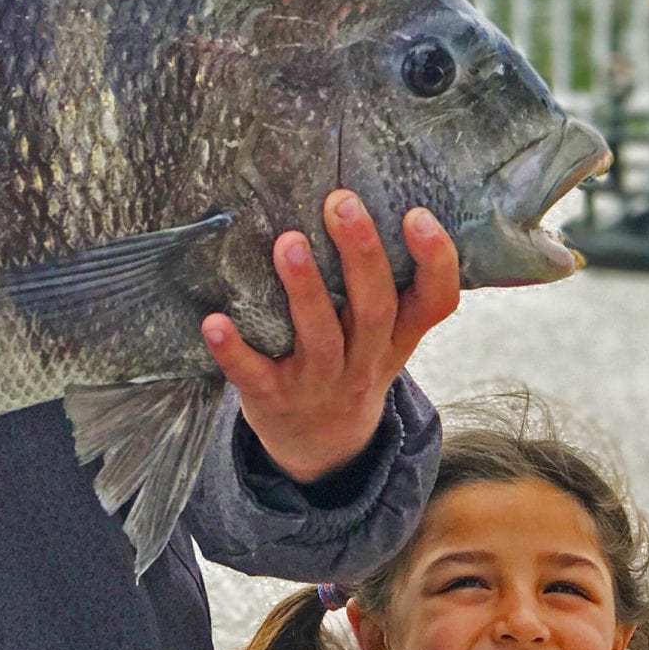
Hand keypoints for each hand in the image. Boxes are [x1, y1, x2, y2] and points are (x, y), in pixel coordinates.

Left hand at [200, 192, 458, 484]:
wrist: (321, 450)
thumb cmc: (349, 366)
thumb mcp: (382, 339)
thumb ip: (380, 285)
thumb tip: (356, 199)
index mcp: (397, 340)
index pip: (434, 303)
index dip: (435, 262)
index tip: (418, 215)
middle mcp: (365, 361)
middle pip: (374, 309)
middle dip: (361, 255)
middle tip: (342, 203)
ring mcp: (319, 383)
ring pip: (320, 337)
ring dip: (305, 289)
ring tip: (288, 242)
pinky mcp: (273, 398)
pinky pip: (253, 375)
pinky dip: (233, 350)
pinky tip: (213, 322)